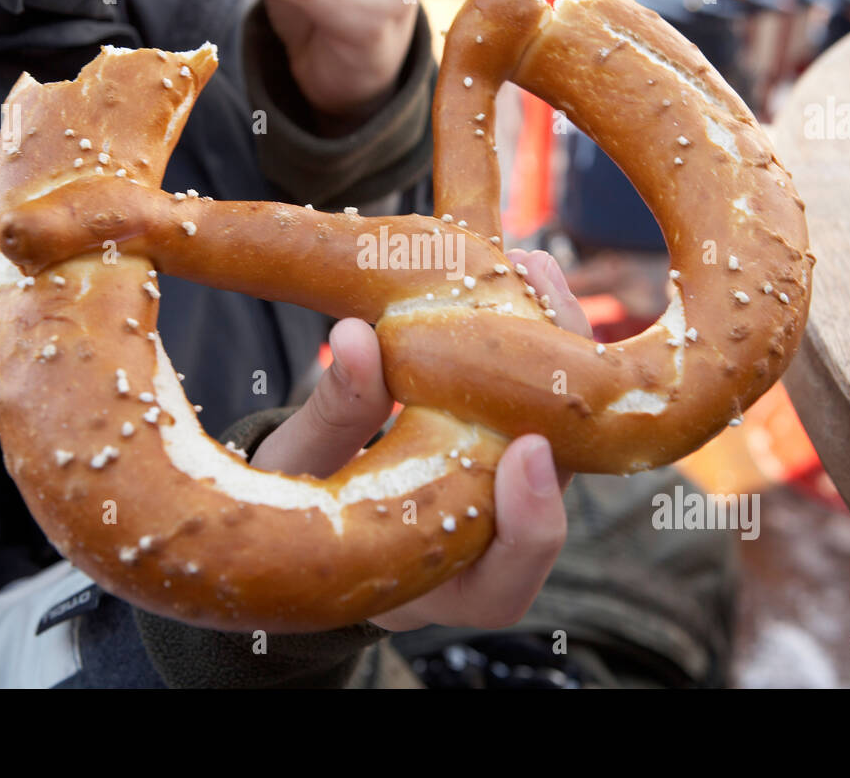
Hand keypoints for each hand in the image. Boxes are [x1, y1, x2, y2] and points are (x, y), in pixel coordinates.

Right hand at [252, 249, 592, 631]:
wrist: (300, 502)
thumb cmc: (290, 510)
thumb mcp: (299, 471)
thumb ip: (335, 419)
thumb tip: (355, 338)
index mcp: (445, 584)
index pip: (508, 579)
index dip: (528, 524)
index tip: (526, 451)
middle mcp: (492, 540)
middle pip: (552, 487)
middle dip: (559, 402)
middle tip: (544, 321)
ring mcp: (506, 485)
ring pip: (557, 428)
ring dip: (553, 346)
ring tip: (532, 268)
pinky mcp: (504, 432)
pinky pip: (534, 389)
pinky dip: (530, 329)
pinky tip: (521, 266)